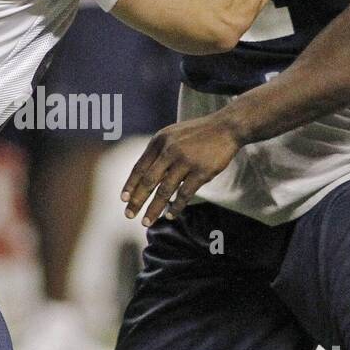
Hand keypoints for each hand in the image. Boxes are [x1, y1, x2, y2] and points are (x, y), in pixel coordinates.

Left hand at [121, 111, 242, 225]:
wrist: (226, 127)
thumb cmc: (197, 134)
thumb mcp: (172, 136)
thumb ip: (158, 153)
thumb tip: (142, 178)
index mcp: (159, 141)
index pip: (140, 167)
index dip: (130, 184)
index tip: (123, 199)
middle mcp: (170, 150)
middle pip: (149, 181)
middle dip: (137, 200)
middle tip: (129, 214)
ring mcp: (186, 161)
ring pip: (165, 191)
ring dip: (154, 209)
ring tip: (146, 222)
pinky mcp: (202, 171)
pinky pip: (184, 194)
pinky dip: (176, 207)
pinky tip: (170, 216)